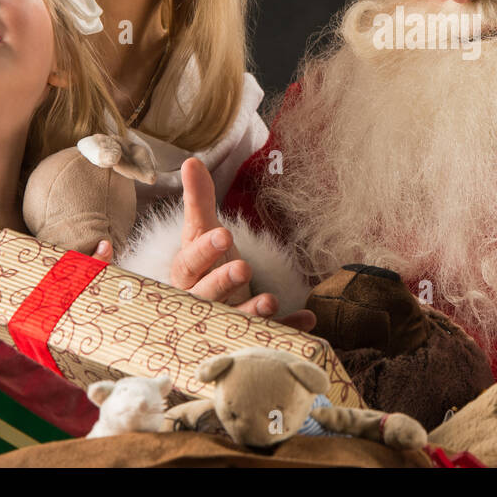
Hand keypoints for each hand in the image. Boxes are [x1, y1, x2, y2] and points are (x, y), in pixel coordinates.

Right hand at [167, 158, 316, 331]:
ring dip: (253, 311)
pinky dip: (287, 328)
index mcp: (188, 275)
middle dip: (224, 281)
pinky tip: (308, 317)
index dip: (204, 250)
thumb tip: (191, 161)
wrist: (210, 311)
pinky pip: (268, 334)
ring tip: (270, 300)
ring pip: (234, 319)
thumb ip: (199, 201)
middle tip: (243, 268)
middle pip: (207, 294)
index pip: (190, 263)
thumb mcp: (203, 234)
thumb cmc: (207, 267)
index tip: (223, 233)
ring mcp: (225, 321)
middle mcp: (202, 302)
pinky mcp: (249, 336)